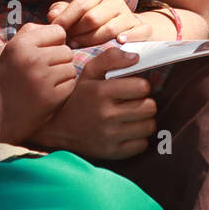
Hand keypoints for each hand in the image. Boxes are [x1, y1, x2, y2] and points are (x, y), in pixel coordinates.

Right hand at [0, 22, 75, 143]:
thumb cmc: (2, 80)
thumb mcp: (7, 51)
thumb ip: (29, 34)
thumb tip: (55, 26)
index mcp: (21, 44)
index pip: (58, 31)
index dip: (54, 42)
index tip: (44, 53)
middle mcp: (32, 59)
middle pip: (67, 50)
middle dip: (59, 60)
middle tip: (43, 71)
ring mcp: (42, 79)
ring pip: (71, 67)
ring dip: (62, 75)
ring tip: (44, 83)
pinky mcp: (51, 98)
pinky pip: (71, 85)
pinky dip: (63, 90)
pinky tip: (47, 94)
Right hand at [33, 45, 156, 159]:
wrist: (58, 128)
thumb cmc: (79, 97)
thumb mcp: (89, 72)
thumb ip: (111, 58)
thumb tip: (136, 57)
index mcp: (101, 92)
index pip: (142, 87)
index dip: (141, 86)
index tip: (133, 89)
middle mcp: (105, 114)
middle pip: (149, 107)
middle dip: (145, 103)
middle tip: (134, 103)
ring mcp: (109, 135)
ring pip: (148, 126)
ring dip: (144, 121)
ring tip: (132, 117)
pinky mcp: (112, 152)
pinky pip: (142, 145)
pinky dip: (138, 138)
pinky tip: (127, 132)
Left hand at [47, 0, 151, 47]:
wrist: (126, 28)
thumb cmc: (95, 21)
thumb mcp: (78, 13)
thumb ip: (63, 12)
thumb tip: (52, 15)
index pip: (81, 4)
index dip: (66, 19)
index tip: (57, 31)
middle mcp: (115, 2)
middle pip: (93, 18)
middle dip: (78, 33)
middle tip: (69, 43)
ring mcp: (129, 15)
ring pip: (111, 29)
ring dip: (93, 41)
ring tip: (81, 48)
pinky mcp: (143, 28)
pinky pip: (138, 32)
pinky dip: (129, 38)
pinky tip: (119, 42)